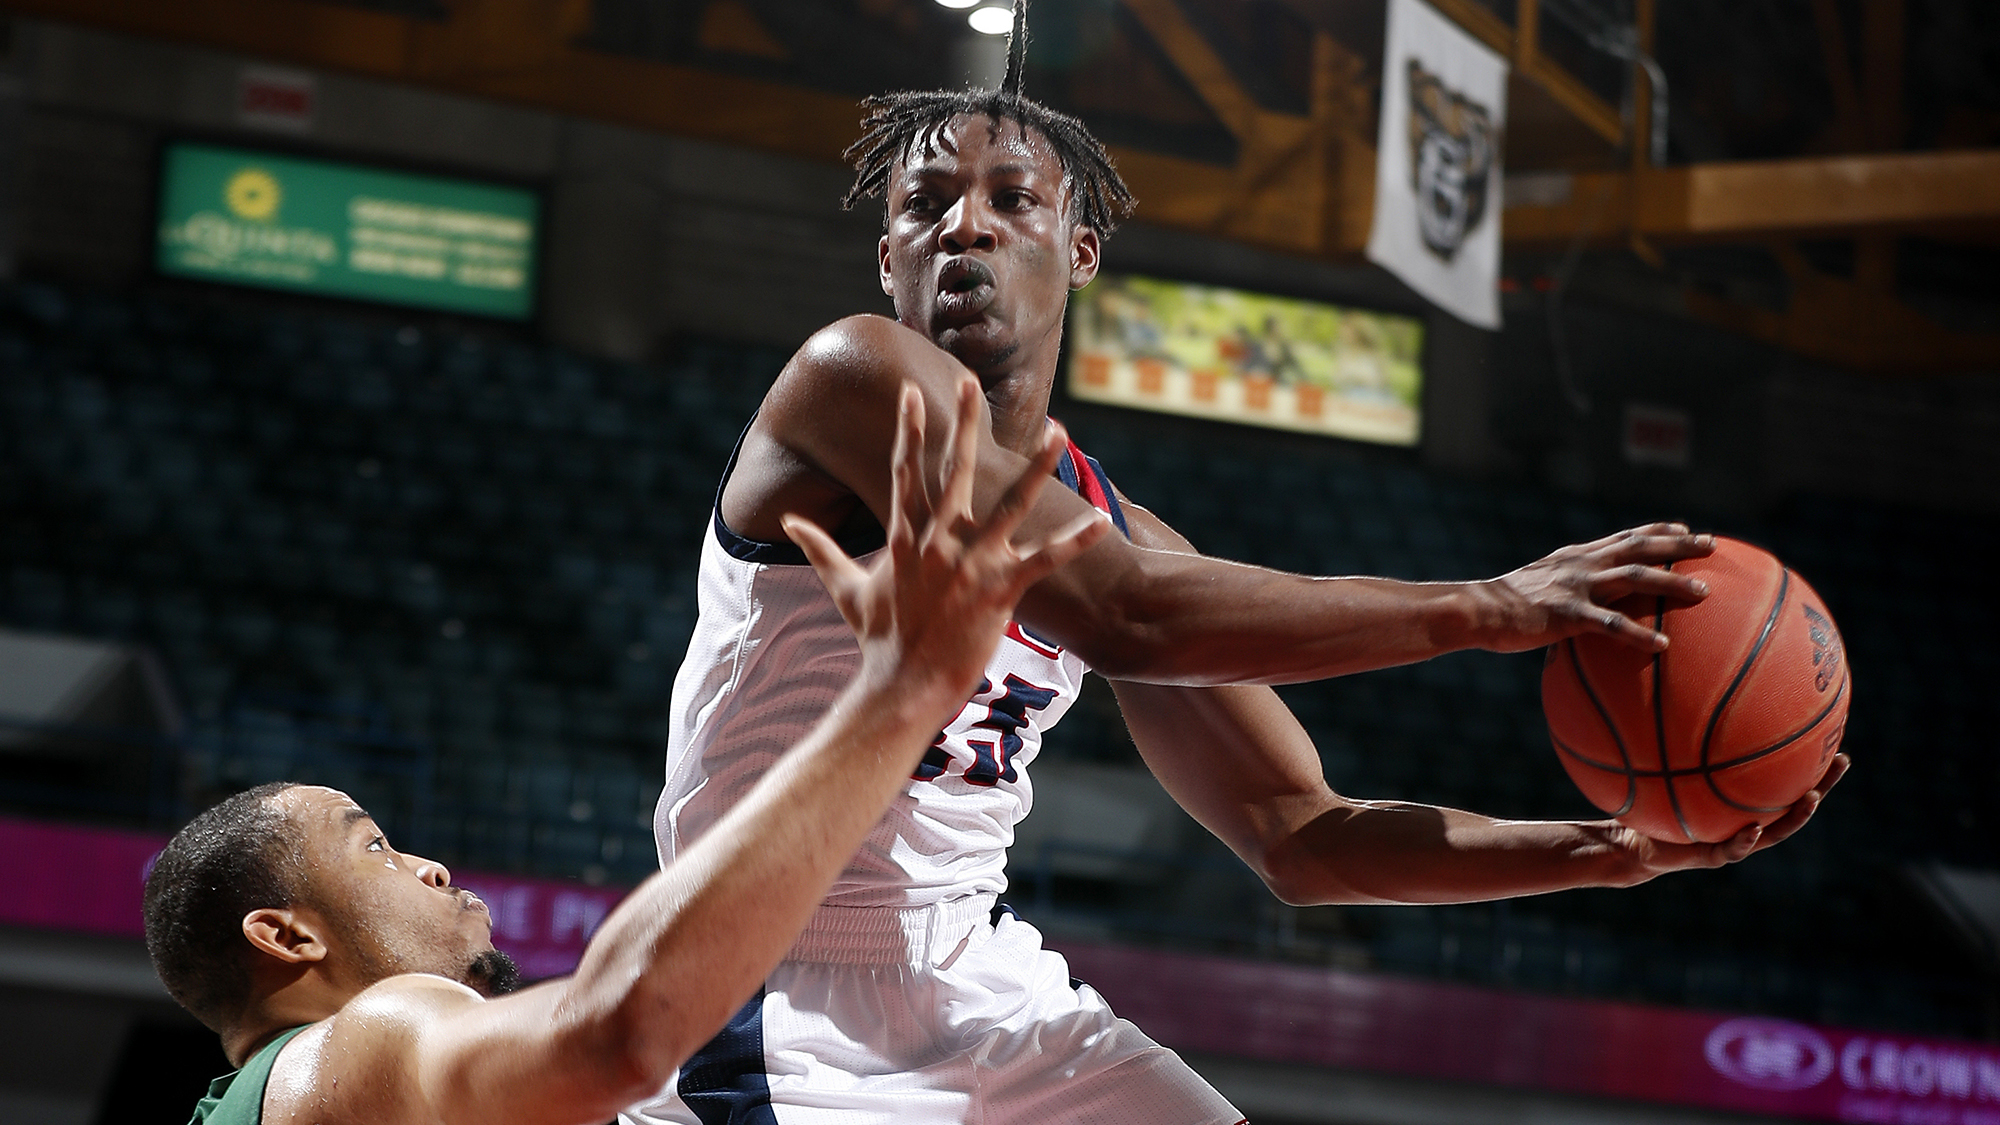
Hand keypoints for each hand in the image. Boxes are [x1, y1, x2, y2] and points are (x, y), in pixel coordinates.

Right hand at [782, 376, 1110, 700]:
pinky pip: (1044, 559)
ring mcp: (969, 564)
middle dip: (963, 424)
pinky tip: (1101, 521)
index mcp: (905, 537)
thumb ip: (820, 550)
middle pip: (954, 470)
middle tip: (970, 381)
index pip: (905, 471)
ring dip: (1036, 465)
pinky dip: (1073, 541)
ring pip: (1010, 504)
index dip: (910, 428)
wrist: (900, 686)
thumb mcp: (844, 590)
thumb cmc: (877, 640)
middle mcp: (937, 541)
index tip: (912, 391)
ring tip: (1059, 430)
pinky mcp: (998, 590)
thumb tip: (787, 522)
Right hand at [1477, 523, 1714, 652]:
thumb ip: (1566, 589)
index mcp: (1576, 557)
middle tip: (1713, 545)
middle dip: (1679, 546)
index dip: (1657, 531)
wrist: (1477, 609)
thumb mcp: (1540, 586)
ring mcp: (1576, 587)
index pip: (1624, 536)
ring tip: (1704, 592)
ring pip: (1634, 578)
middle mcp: (1582, 564)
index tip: (1685, 529)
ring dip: (1672, 583)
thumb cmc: (1505, 606)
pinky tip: (1663, 646)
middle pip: (1640, 548)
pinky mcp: (1568, 615)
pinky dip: (1639, 634)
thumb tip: (1585, 608)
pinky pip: (1612, 625)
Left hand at [1614, 753, 1849, 877]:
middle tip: (1840, 761)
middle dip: (1820, 783)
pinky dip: (1743, 841)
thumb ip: (1679, 738)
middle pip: (1793, 802)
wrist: (1635, 839)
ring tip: (1811, 799)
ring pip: (1774, 832)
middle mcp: (1747, 820)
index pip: (1784, 780)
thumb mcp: (1667, 766)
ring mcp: (1733, 840)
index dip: (1809, 761)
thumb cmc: (1655, 799)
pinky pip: (1730, 851)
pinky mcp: (1711, 857)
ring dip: (1795, 817)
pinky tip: (1751, 828)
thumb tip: (1684, 693)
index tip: (1833, 735)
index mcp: (1744, 801)